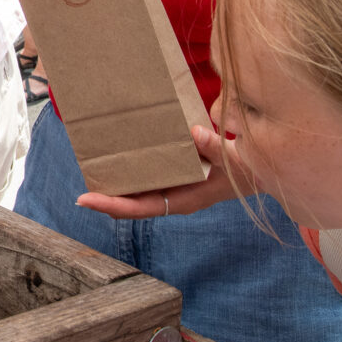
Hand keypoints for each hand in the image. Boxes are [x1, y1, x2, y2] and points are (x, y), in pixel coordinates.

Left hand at [76, 124, 250, 219]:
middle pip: (130, 204)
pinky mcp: (176, 176)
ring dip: (116, 185)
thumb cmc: (248, 170)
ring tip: (92, 171)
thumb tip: (193, 132)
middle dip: (105, 197)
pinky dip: (132, 170)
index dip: (110, 205)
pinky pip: (148, 177)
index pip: (139, 208)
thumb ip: (213, 146)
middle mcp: (173, 197)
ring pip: (137, 192)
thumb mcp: (234, 159)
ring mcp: (173, 188)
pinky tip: (120, 157)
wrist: (261, 172)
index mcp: (182, 201)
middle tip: (80, 188)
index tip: (84, 200)